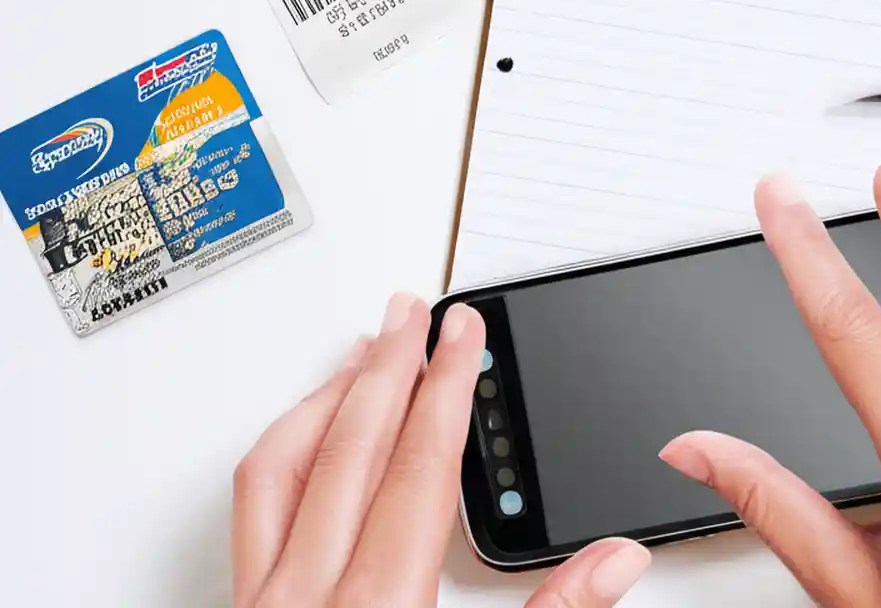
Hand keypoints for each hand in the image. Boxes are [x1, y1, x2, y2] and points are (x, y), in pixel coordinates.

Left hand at [232, 295, 649, 607]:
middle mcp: (309, 596)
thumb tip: (616, 561)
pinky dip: (286, 448)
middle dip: (390, 365)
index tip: (464, 333)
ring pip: (285, 465)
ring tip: (363, 350)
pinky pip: (254, 504)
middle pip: (353, 446)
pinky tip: (310, 432)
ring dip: (330, 395)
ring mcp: (265, 603)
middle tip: (417, 311)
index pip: (419, 465)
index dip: (448, 387)